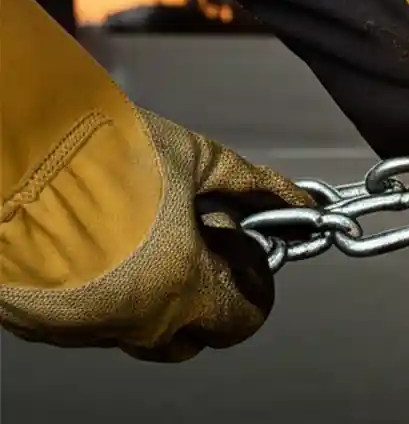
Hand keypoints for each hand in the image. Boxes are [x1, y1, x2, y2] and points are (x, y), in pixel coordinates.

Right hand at [0, 0, 311, 360]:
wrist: (2, 155)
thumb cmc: (102, 149)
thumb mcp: (193, 158)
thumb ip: (253, 186)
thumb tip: (300, 201)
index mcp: (178, 292)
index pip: (242, 321)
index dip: (255, 284)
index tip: (247, 249)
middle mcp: (129, 324)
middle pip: (190, 337)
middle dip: (207, 297)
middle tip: (202, 239)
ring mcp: (77, 327)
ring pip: (135, 328)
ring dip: (155, 292)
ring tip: (148, 228)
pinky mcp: (33, 318)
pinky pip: (87, 318)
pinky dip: (106, 289)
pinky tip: (103, 237)